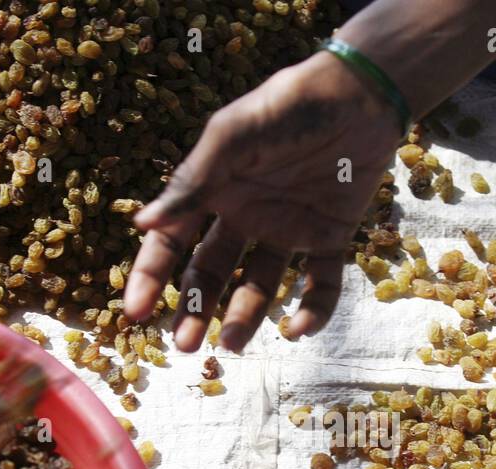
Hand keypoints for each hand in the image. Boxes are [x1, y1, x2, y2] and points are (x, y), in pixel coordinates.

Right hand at [122, 51, 401, 352]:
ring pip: (260, 287)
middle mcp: (246, 216)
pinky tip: (298, 329)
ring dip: (244, 317)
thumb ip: (193, 182)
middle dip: (196, 309)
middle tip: (187, 346)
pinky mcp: (330, 238)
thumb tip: (143, 225)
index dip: (153, 277)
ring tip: (232, 344)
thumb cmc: (286, 107)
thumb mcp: (232, 137)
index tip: (137, 313)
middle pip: (212, 274)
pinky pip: (319, 285)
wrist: (357, 95)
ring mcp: (288, 230)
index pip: (172, 243)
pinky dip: (312, 311)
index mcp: (213, 191)